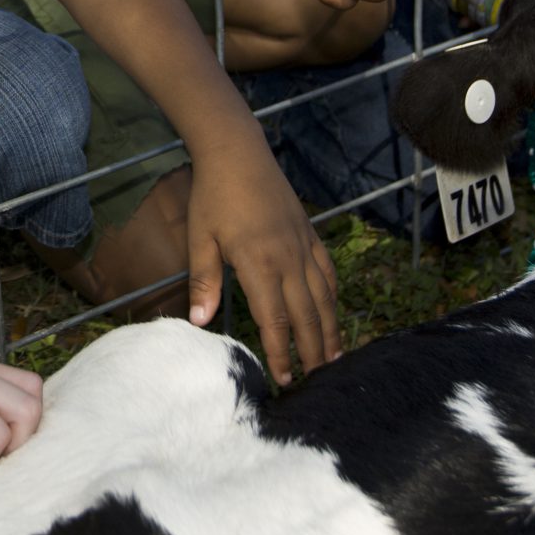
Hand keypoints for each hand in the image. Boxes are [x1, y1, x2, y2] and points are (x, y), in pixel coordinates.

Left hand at [185, 138, 339, 385]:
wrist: (238, 152)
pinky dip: (332, 296)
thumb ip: (203, 281)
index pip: (274, 321)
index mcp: (259, 265)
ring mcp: (303, 246)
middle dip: (311, 352)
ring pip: (323, 297)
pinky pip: (327, 272)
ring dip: (329, 330)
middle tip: (316, 381)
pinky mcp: (310, 234)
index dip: (280, 353)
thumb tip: (201, 322)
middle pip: (306, 316)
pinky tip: (332, 310)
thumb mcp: (200, 238)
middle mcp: (289, 260)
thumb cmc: (213, 195)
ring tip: (333, 358)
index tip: (284, 379)